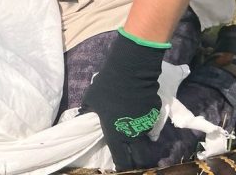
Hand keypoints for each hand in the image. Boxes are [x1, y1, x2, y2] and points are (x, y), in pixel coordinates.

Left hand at [81, 30, 167, 170]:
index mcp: (115, 134)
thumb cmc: (106, 87)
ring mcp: (146, 125)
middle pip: (141, 158)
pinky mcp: (155, 114)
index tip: (121, 165)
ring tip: (134, 125)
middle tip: (134, 154)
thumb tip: (80, 118)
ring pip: (146, 139)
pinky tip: (139, 109)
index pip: (122, 160)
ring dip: (141, 137)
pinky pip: (151, 122)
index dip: (121, 165)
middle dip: (138, 159)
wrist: (130, 71)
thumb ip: (87, 112)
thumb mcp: (90, 100)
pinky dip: (146, 120)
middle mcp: (133, 134)